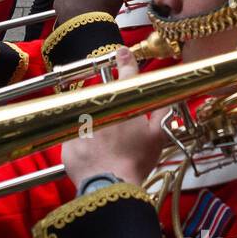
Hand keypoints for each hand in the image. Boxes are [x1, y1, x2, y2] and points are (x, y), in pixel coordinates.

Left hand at [60, 47, 169, 185]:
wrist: (109, 185)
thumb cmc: (135, 161)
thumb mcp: (157, 136)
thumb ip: (163, 113)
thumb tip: (169, 99)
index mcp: (124, 102)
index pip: (126, 73)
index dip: (125, 61)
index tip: (121, 52)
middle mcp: (99, 104)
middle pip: (104, 96)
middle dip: (111, 107)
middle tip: (118, 130)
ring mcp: (81, 119)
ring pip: (89, 115)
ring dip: (96, 126)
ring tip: (106, 148)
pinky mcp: (67, 137)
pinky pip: (76, 136)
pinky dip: (84, 144)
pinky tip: (94, 157)